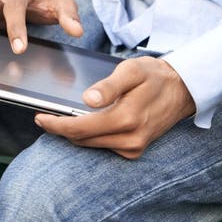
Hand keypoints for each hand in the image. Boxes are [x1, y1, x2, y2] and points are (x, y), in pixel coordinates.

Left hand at [35, 56, 195, 158]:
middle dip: (61, 130)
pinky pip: (104, 146)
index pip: (81, 128)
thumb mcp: (132, 70)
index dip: (57, 125)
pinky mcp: (135, 150)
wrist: (182, 89)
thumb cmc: (154, 75)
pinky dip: (90, 137)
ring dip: (74, 134)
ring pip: (92, 145)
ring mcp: (133, 147)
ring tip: (60, 118)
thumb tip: (87, 99)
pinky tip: (85, 124)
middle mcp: (130, 139)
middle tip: (43, 117)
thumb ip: (109, 86)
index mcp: (126, 118)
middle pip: (83, 140)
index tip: (40, 117)